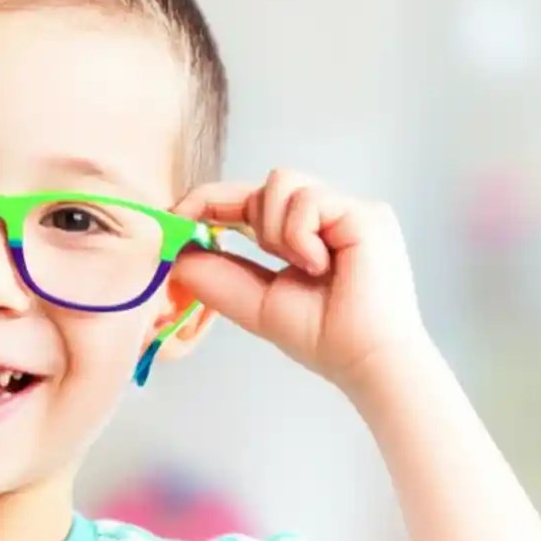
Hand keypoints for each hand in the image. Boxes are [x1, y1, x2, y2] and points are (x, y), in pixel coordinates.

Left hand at [172, 170, 429, 389]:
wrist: (361, 358)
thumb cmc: (318, 335)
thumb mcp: (251, 299)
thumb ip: (214, 272)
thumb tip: (174, 249)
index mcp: (298, 234)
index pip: (246, 201)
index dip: (208, 201)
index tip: (176, 215)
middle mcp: (324, 216)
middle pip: (262, 185)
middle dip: (239, 215)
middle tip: (253, 253)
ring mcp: (345, 211)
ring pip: (281, 182)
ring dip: (273, 228)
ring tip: (300, 265)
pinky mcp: (365, 212)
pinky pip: (308, 199)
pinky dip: (299, 235)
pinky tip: (320, 265)